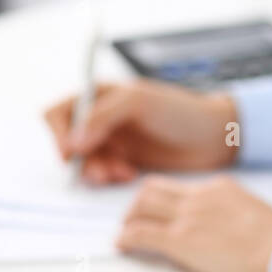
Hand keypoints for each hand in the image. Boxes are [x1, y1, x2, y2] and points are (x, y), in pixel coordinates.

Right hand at [43, 80, 239, 183]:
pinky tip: (129, 174)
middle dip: (81, 160)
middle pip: (68, 142)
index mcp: (98, 95)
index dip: (57, 134)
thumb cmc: (181, 110)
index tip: (70, 153)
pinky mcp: (122, 160)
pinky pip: (101, 173)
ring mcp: (110, 140)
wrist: (214, 137)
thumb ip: (102, 117)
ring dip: (97, 171)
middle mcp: (99, 117)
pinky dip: (110, 177)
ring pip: (84, 162)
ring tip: (121, 173)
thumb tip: (72, 142)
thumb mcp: (139, 103)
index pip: (59, 112)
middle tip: (100, 172)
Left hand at [117, 175, 271, 271]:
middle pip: (153, 190)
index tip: (157, 210)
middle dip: (138, 205)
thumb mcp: (258, 218)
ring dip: (129, 219)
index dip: (163, 199)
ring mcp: (189, 217)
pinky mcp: (181, 241)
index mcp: (221, 189)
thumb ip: (237, 217)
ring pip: (141, 206)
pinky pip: (140, 233)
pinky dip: (126, 238)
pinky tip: (121, 246)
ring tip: (125, 233)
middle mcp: (201, 197)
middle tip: (133, 220)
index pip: (180, 187)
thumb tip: (231, 231)